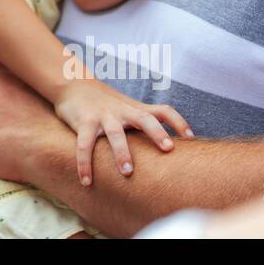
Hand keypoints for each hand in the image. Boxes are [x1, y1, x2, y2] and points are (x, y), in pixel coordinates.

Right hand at [50, 78, 190, 186]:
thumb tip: (170, 145)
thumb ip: (144, 120)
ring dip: (121, 152)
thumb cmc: (104, 101)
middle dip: (156, 133)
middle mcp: (121, 111)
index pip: (162, 111)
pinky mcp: (83, 122)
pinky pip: (84, 145)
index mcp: (134, 109)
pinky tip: (87, 181)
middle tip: (168, 149)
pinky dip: (84, 164)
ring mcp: (103, 116)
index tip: (190, 137)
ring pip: (115, 133)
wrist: (72, 83)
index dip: (178, 122)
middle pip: (143, 119)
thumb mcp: (126, 107)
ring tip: (127, 172)